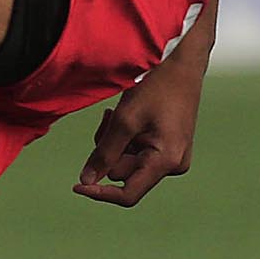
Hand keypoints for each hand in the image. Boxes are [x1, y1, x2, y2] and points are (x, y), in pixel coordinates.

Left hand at [75, 51, 205, 206]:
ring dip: (115, 141)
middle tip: (108, 119)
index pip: (128, 194)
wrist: (182, 65)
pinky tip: (128, 115)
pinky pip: (138, 152)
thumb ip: (104, 153)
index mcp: (166, 161)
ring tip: (118, 113)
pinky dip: (126, 137)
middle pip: (124, 173)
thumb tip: (87, 180)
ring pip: (128, 162)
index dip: (100, 193)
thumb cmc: (157, 87)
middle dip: (108, 151)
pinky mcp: (169, 148)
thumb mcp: (125, 119)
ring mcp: (173, 157)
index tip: (77, 186)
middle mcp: (173, 165)